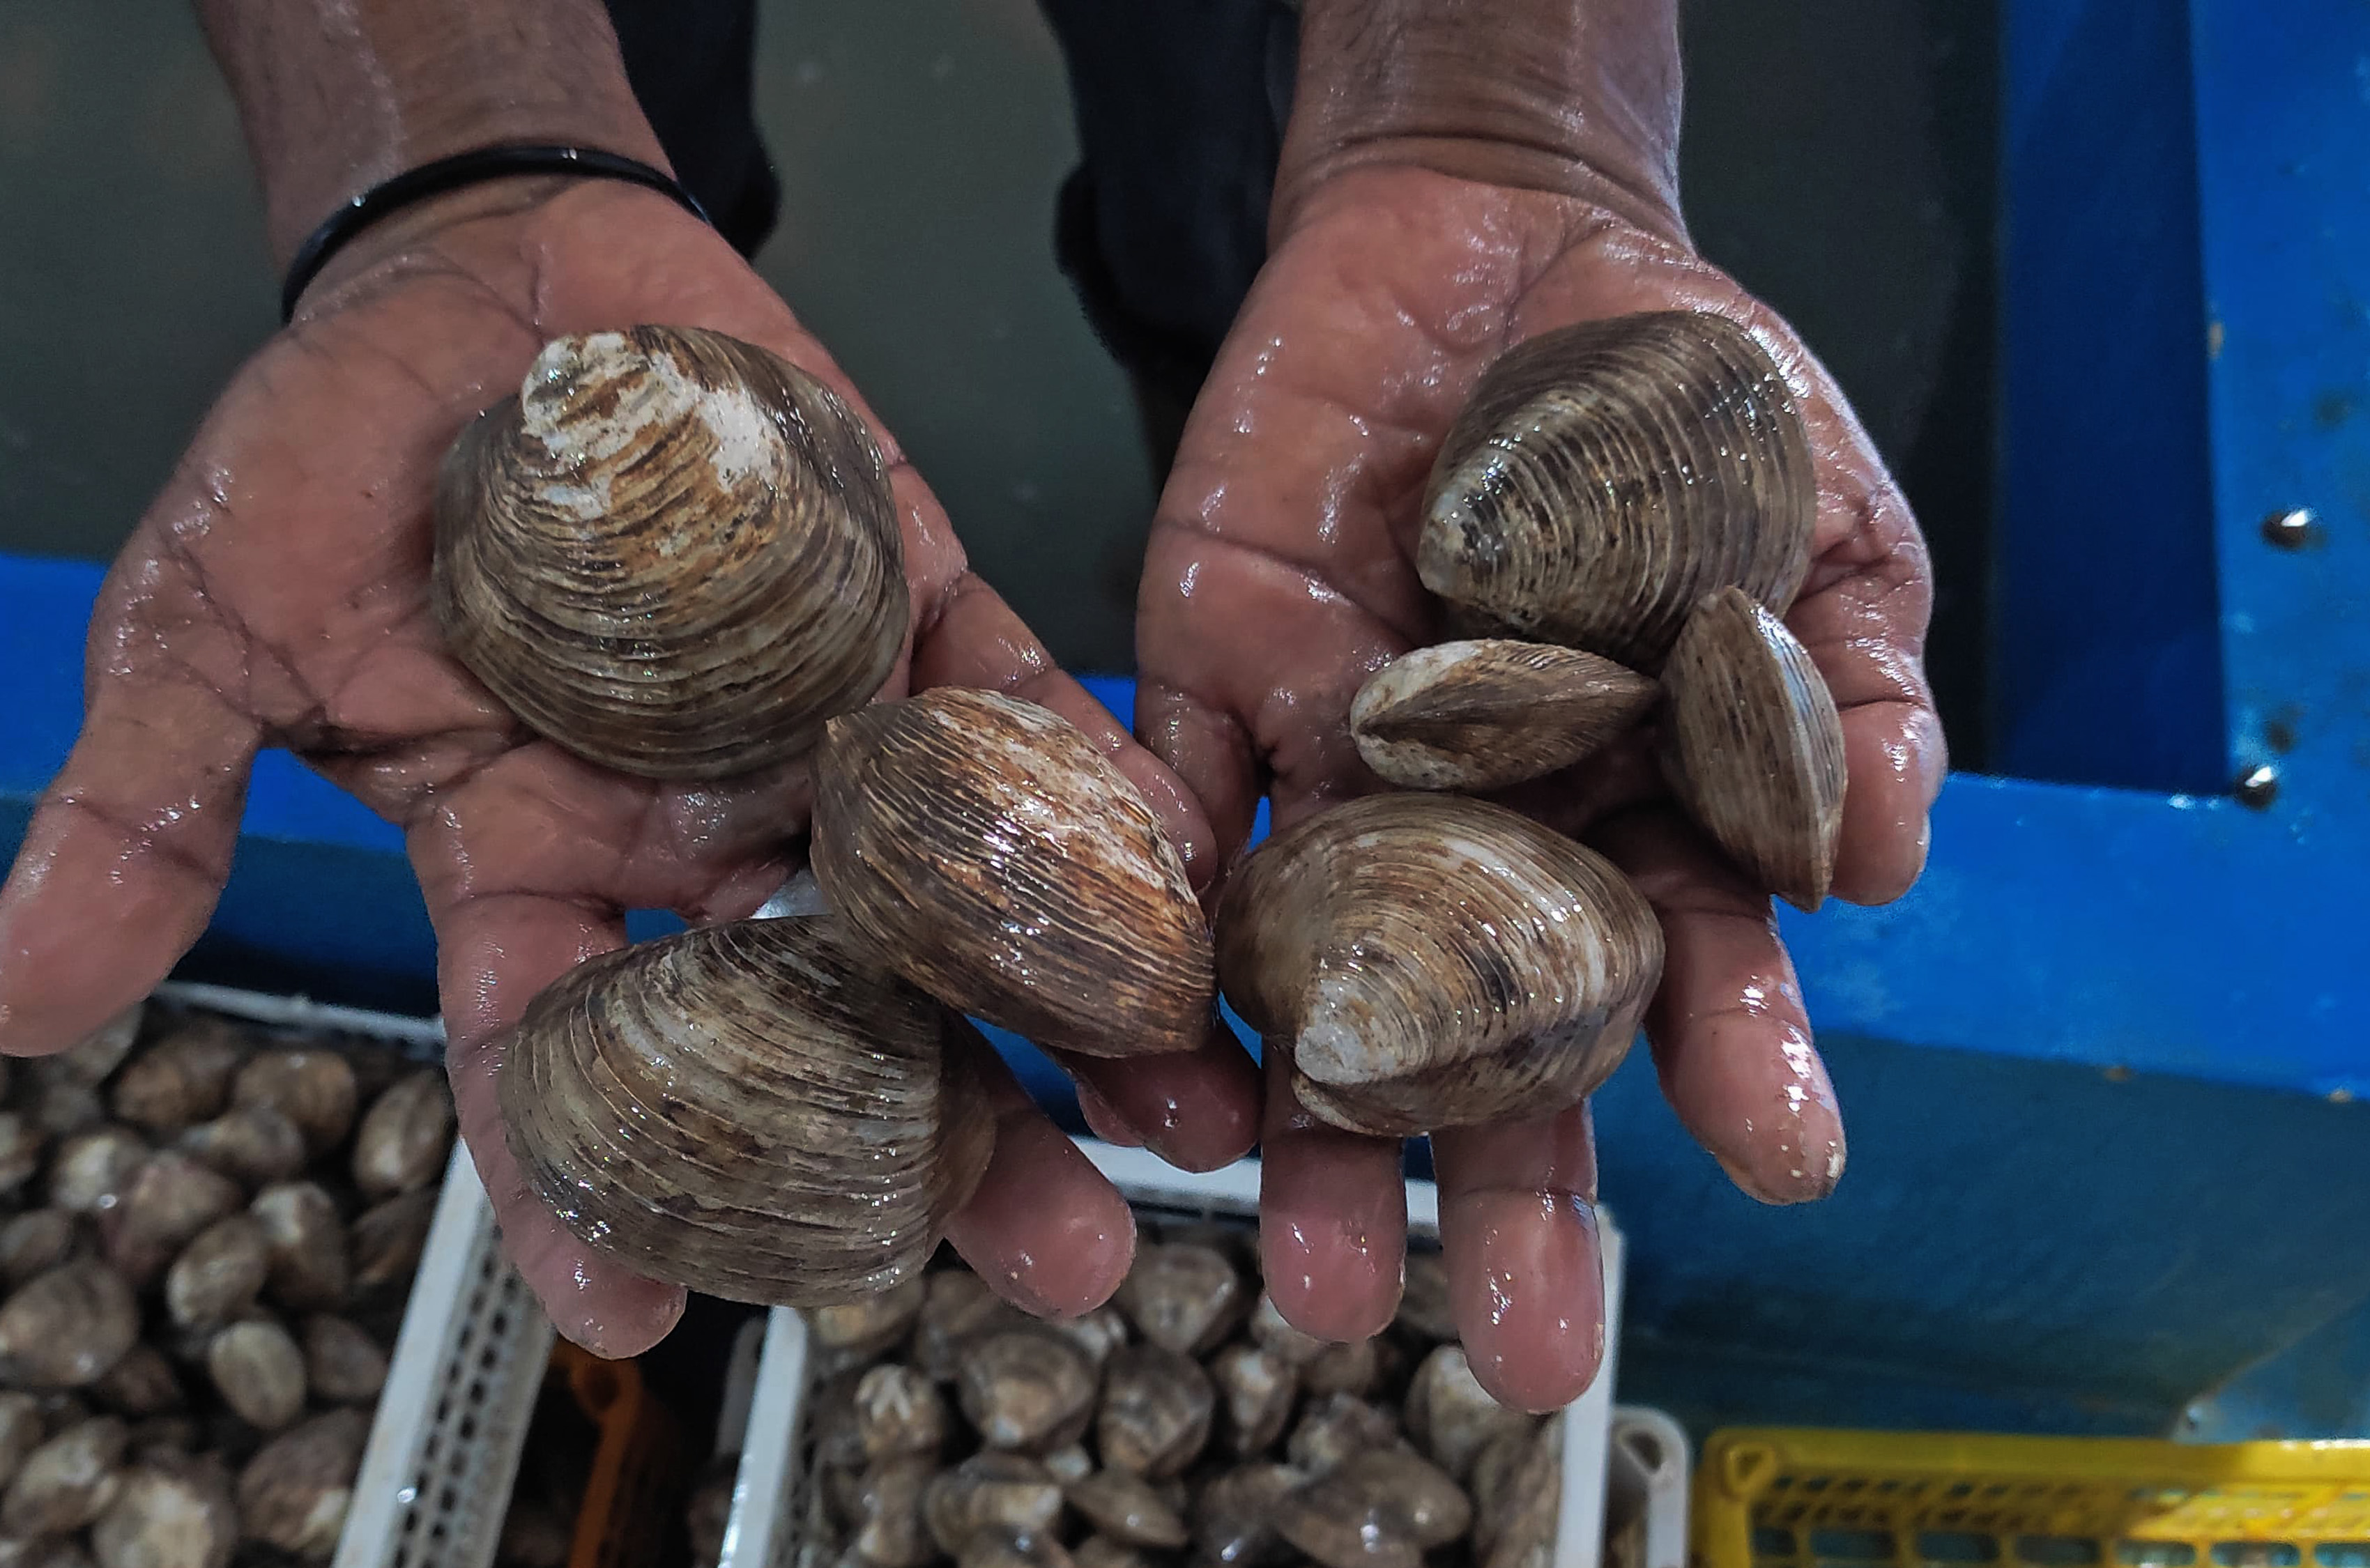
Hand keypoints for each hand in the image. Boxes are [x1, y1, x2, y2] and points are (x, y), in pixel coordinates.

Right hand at [0, 177, 1260, 1351]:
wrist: (470, 266)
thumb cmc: (323, 454)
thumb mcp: (203, 627)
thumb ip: (146, 811)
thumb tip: (13, 1011)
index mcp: (525, 869)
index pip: (558, 1064)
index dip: (589, 1194)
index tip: (643, 1323)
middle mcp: (691, 835)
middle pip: (826, 1025)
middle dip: (941, 1148)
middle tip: (1059, 1266)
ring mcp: (814, 731)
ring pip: (950, 903)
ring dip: (1066, 1012)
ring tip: (1181, 1126)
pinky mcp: (909, 609)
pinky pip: (1010, 716)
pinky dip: (1090, 792)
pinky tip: (1177, 885)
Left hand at [1136, 164, 1943, 1403]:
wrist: (1501, 237)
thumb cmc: (1689, 393)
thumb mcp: (1814, 517)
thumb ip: (1847, 683)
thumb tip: (1886, 859)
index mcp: (1640, 812)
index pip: (1686, 967)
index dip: (1734, 1063)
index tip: (1788, 1164)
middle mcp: (1481, 830)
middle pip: (1484, 1036)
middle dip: (1496, 1184)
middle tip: (1504, 1344)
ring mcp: (1339, 764)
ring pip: (1313, 974)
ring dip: (1307, 1125)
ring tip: (1304, 1256)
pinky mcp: (1210, 677)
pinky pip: (1169, 808)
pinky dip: (1158, 915)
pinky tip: (1162, 1037)